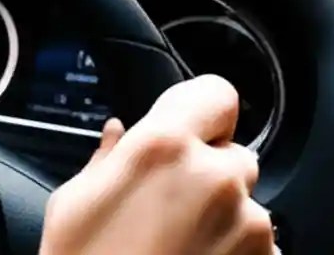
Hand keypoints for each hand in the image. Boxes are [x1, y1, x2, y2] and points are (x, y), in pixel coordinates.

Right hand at [40, 75, 276, 254]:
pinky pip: (259, 247)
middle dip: (209, 175)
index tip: (188, 132)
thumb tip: (117, 136)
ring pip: (247, 205)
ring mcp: (248, 226)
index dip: (203, 114)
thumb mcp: (73, 205)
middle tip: (169, 209)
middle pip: (233, 154)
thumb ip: (107, 160)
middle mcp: (215, 178)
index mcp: (163, 146)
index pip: (217, 93)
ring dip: (224, 221)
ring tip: (177, 251)